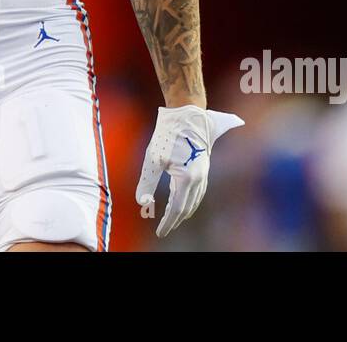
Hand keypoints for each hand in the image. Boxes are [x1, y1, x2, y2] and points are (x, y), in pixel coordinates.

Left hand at [136, 105, 243, 237]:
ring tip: (172, 218)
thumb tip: (142, 203)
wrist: (188, 114)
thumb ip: (146, 183)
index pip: (177, 209)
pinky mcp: (204, 167)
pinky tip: (183, 201)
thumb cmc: (168, 134)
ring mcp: (204, 173)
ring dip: (183, 211)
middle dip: (175, 220)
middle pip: (187, 207)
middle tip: (164, 228)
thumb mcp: (152, 159)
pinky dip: (190, 200)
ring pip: (194, 200)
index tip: (160, 233)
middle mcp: (199, 178)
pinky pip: (198, 191)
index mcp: (187, 179)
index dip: (168, 223)